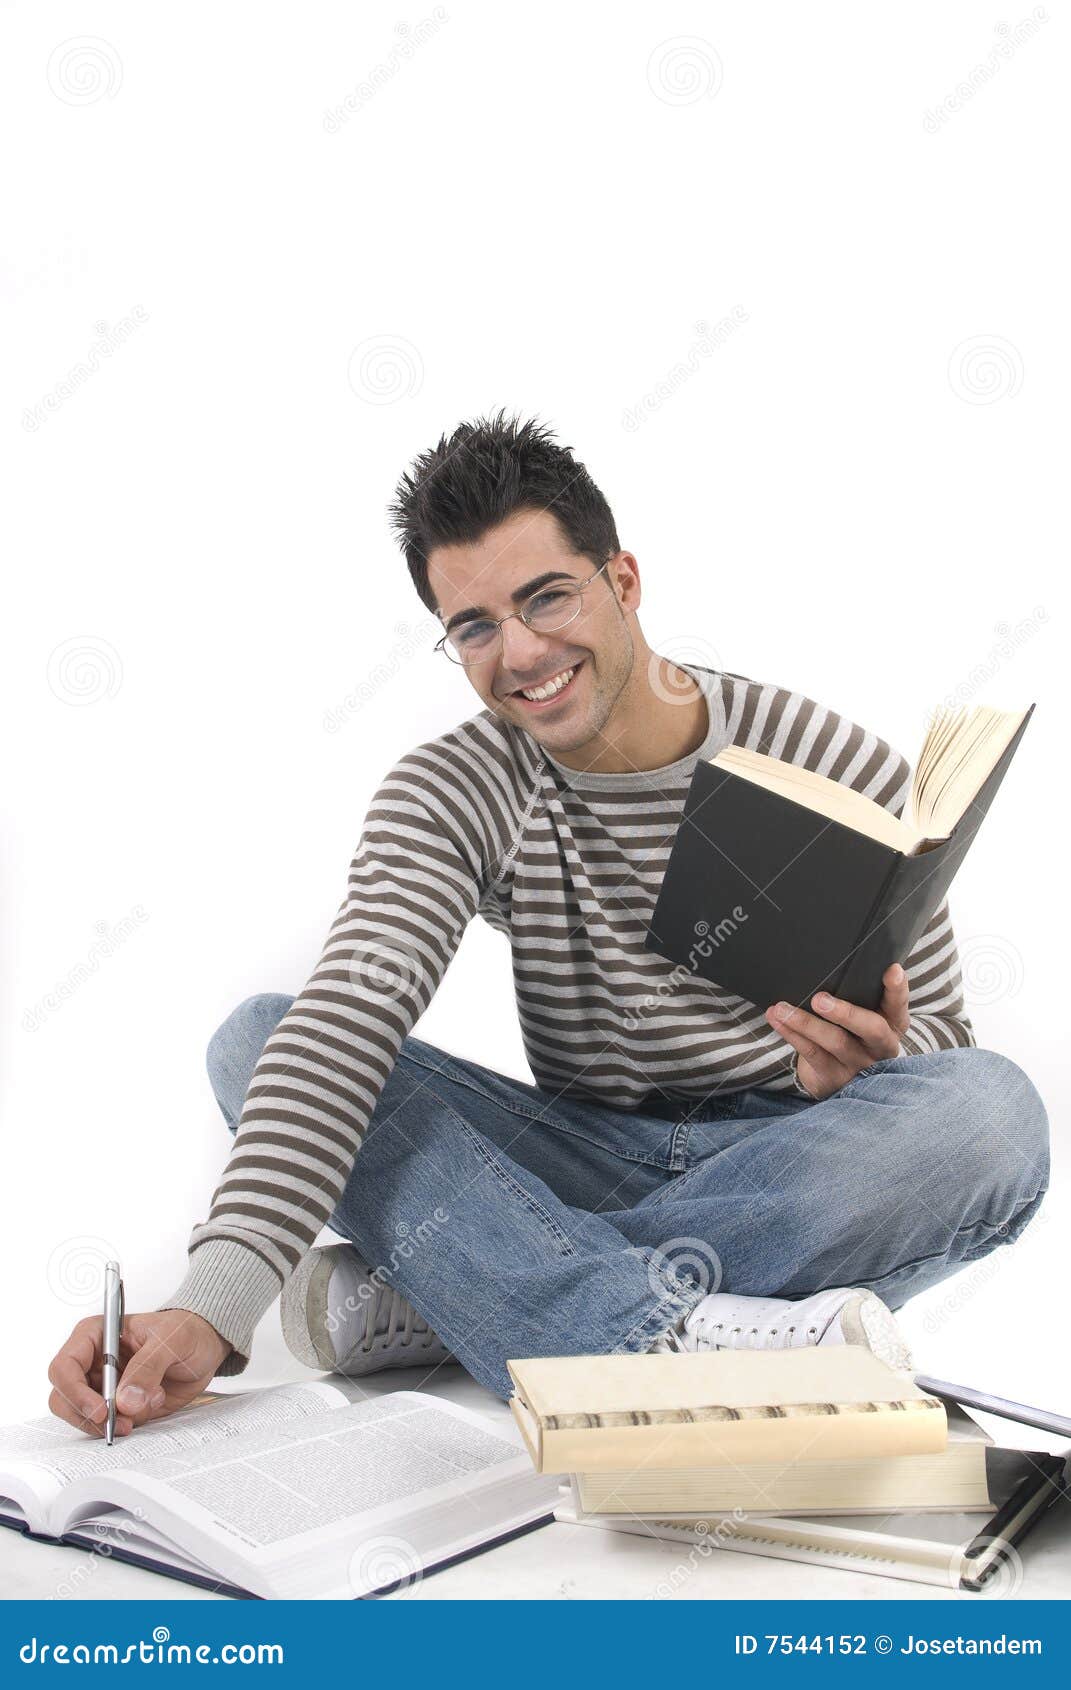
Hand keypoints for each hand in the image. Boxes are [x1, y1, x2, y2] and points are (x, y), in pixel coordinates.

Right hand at [47, 1308, 231, 1437]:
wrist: (206, 1346)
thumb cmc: (186, 1331)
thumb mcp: (172, 1340)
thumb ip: (148, 1367)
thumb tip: (125, 1401)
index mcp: (95, 1335)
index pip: (64, 1367)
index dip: (75, 1392)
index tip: (101, 1409)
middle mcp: (93, 1363)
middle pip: (65, 1399)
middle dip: (90, 1415)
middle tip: (121, 1423)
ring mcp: (104, 1386)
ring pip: (85, 1417)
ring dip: (114, 1421)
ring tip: (150, 1404)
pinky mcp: (119, 1405)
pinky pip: (110, 1425)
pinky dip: (130, 1422)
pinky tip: (154, 1402)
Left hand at [765, 962, 908, 1100]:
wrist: (840, 1075)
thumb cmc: (852, 1031)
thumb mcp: (864, 1013)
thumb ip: (859, 994)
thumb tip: (832, 961)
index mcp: (893, 1024)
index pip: (899, 1004)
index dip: (897, 988)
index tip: (892, 970)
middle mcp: (881, 1046)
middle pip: (871, 1029)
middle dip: (846, 1013)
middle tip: (820, 999)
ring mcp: (859, 1064)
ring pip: (835, 1042)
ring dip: (805, 1023)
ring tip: (783, 1008)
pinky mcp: (834, 1076)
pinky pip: (812, 1053)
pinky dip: (791, 1033)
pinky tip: (777, 1019)